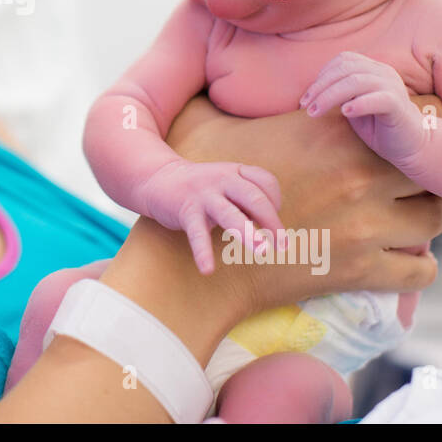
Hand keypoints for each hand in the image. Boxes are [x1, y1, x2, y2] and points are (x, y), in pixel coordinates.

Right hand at [136, 159, 283, 275]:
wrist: (157, 178)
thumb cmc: (201, 188)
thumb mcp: (226, 185)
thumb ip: (247, 201)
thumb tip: (270, 227)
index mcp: (236, 172)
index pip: (266, 182)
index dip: (275, 201)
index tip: (272, 222)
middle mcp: (223, 179)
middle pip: (254, 197)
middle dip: (271, 221)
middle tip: (283, 245)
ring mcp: (203, 194)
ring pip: (229, 213)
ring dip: (247, 232)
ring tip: (262, 251)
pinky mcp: (186, 209)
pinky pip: (197, 232)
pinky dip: (202, 251)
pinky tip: (207, 269)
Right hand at [165, 92, 441, 313]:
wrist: (196, 256)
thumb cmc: (203, 184)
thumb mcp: (221, 125)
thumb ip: (245, 96)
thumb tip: (242, 58)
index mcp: (329, 133)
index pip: (406, 113)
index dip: (414, 120)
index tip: (404, 133)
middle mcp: (354, 174)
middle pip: (431, 167)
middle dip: (428, 172)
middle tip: (416, 180)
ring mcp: (361, 224)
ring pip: (434, 220)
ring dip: (426, 219)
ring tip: (411, 219)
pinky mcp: (359, 270)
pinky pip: (420, 272)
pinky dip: (416, 267)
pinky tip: (399, 259)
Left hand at [299, 52, 428, 168]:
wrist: (410, 146)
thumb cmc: (379, 126)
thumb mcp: (354, 104)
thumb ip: (339, 93)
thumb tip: (311, 91)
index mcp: (373, 69)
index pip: (343, 60)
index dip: (321, 76)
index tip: (306, 98)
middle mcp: (383, 73)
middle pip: (346, 69)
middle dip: (320, 87)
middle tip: (305, 106)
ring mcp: (393, 87)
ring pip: (356, 81)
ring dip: (330, 96)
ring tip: (315, 112)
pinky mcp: (399, 106)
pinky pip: (378, 98)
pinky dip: (359, 103)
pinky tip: (345, 113)